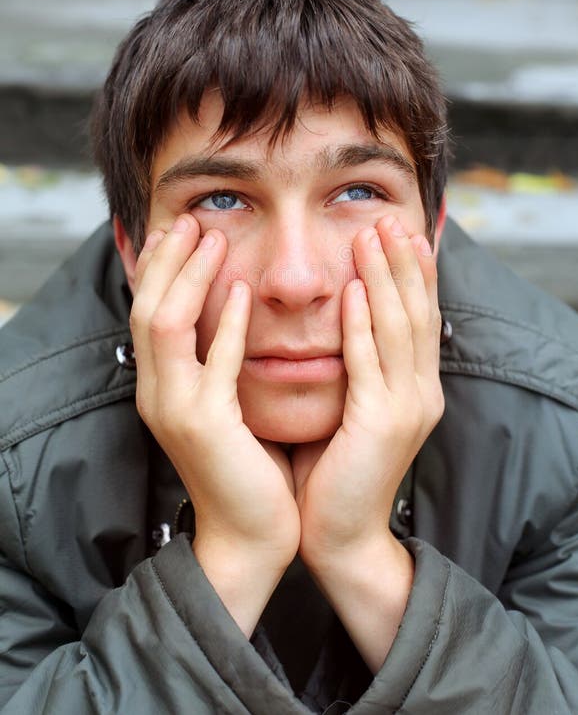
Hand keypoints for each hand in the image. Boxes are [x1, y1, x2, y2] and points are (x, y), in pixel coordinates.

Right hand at [130, 215, 299, 634]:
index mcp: (161, 387)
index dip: (160, 269)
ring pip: (167, 326)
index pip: (148, 313)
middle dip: (168, 260)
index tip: (180, 231)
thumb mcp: (223, 404)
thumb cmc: (247, 465)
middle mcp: (157, 394)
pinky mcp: (206, 426)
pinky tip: (244, 292)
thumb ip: (218, 360)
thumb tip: (234, 309)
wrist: (250, 536)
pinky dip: (228, 324)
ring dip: (190, 277)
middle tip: (192, 220)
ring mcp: (177, 410)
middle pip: (147, 309)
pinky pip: (214, 364)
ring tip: (213, 239)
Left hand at [292, 214, 443, 669]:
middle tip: (388, 219)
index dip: (412, 272)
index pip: (418, 317)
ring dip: (386, 277)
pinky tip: (353, 289)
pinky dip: (363, 322)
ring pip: (399, 327)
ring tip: (372, 236)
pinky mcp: (382, 423)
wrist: (339, 535)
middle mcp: (421, 392)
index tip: (400, 232)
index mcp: (415, 388)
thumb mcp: (353, 408)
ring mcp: (407, 407)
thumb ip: (356, 366)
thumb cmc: (335, 469)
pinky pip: (370, 361)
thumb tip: (339, 317)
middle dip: (403, 262)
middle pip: (416, 312)